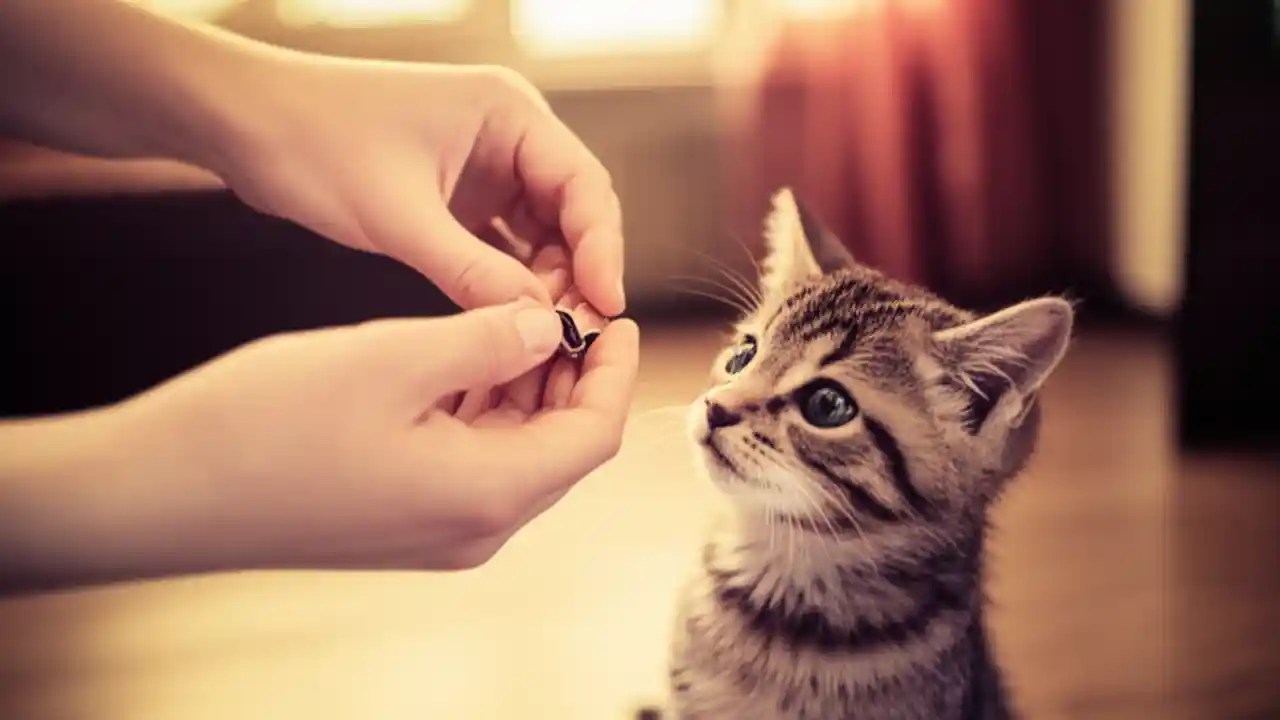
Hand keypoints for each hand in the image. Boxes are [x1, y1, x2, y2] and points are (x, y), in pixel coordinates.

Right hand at [0, 303, 638, 587]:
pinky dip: (482, 409)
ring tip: (514, 319)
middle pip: (559, 447)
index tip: (612, 315)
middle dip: (570, 374)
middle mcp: (476, 529)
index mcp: (488, 495)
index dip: (612, 372)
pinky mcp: (402, 521)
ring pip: (515, 452)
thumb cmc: (270, 423)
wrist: (164, 491)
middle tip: (560, 304)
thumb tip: (551, 327)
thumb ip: (489, 341)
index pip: (592, 436)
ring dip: (524, 387)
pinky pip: (471, 463)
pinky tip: (463, 356)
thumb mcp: (394, 358)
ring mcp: (438, 533)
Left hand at [213, 55, 624, 314]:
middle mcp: (507, 135)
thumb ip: (473, 273)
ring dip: (544, 282)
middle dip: (576, 272)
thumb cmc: (315, 143)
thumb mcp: (399, 216)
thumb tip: (538, 324)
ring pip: (541, 234)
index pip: (585, 184)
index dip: (603, 249)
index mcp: (509, 112)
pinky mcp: (458, 197)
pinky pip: (504, 243)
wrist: (243, 124)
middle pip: (572, 212)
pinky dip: (510, 279)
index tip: (606, 307)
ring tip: (541, 334)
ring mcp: (484, 166)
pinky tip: (509, 318)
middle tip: (575, 334)